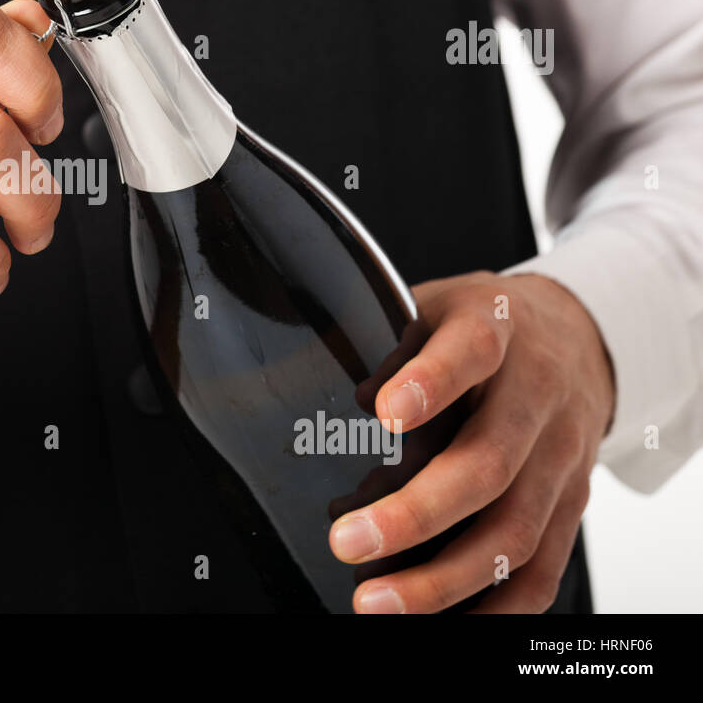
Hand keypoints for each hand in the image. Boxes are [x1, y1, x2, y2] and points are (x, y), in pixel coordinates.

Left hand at [328, 271, 614, 612]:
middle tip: (348, 542)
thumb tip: (345, 401)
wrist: (579, 336)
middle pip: (489, 463)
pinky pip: (544, 568)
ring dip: (444, 577)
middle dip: (416, 514)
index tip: (383, 414)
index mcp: (498, 328)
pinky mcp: (573, 504)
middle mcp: (538, 395)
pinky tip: (445, 621)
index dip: (432, 382)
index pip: (472, 350)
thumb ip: (390, 342)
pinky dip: (497, 606)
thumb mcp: (435, 305)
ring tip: (377, 601)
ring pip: (515, 529)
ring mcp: (561, 456)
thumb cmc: (485, 323)